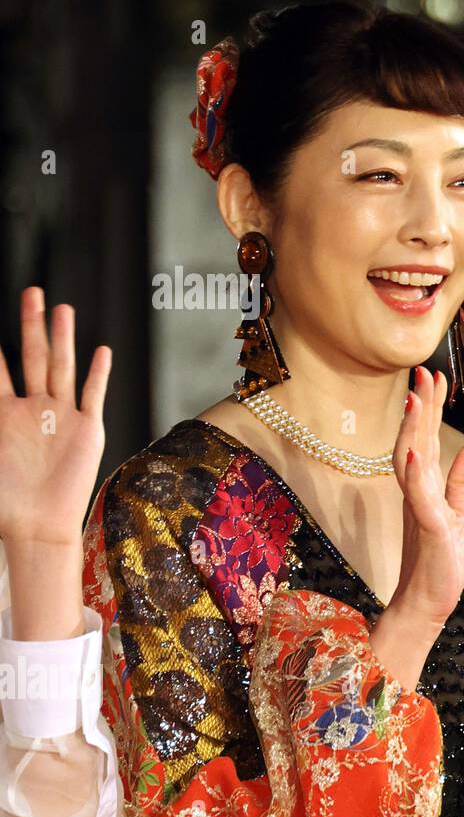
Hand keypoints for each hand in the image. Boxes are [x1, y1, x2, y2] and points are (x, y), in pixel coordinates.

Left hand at [0, 286, 111, 547]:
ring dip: (62, 339)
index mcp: (3, 414)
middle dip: (32, 325)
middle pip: (33, 357)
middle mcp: (34, 409)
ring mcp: (62, 417)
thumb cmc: (5, 500)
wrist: (38, 523)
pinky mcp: (87, 430)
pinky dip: (97, 374)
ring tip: (62, 309)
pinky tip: (100, 352)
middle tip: (32, 293)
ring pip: (61, 368)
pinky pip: (92, 396)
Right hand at [380, 365, 463, 644]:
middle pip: (415, 443)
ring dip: (413, 430)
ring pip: (412, 463)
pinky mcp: (427, 530)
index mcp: (425, 490)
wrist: (424, 607)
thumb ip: (461, 485)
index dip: (429, 410)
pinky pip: (421, 499)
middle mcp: (417, 495)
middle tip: (423, 372)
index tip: (433, 377)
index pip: (426, 441)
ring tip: (415, 399)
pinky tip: (417, 452)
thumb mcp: (457, 518)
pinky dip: (418, 474)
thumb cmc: (439, 565)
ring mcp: (420, 511)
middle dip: (420, 407)